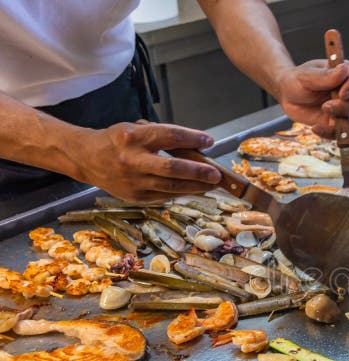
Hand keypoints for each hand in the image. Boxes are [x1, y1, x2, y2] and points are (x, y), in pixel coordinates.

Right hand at [72, 122, 221, 201]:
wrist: (87, 158)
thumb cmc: (117, 141)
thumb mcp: (137, 130)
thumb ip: (163, 136)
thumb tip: (196, 147)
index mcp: (132, 137)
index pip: (169, 137)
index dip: (192, 139)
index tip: (209, 141)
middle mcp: (132, 160)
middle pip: (172, 168)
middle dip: (197, 172)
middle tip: (216, 174)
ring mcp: (133, 181)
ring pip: (171, 187)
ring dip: (195, 187)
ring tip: (211, 184)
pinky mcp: (135, 197)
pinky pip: (165, 196)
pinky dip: (182, 192)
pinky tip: (194, 189)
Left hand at [276, 59, 348, 137]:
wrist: (287, 96)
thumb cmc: (297, 80)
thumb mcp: (307, 75)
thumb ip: (325, 75)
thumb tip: (344, 69)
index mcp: (346, 73)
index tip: (343, 93)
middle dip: (346, 107)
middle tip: (326, 106)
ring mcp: (346, 109)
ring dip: (344, 122)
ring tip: (324, 114)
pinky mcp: (338, 124)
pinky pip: (343, 135)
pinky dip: (330, 134)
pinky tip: (315, 128)